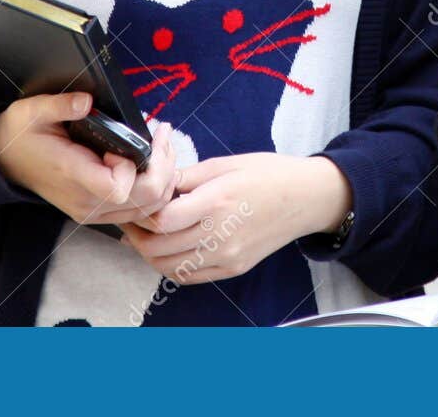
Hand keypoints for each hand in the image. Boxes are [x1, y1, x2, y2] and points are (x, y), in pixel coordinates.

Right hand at [0, 91, 178, 225]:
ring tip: (161, 145)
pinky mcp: (100, 213)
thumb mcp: (34, 111)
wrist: (6, 162)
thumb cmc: (22, 134)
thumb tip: (86, 101)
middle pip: (146, 200)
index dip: (131, 164)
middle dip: (163, 166)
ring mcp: (94, 212)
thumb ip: (61, 106)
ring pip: (150, 209)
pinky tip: (151, 161)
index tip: (124, 142)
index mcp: (72, 175)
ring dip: (165, 177)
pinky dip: (156, 188)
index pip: (118, 187)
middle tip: (161, 134)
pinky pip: (141, 211)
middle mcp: (86, 203)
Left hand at [118, 153, 351, 284]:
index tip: (135, 204)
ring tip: (144, 236)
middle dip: (137, 236)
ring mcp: (228, 255)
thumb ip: (187, 176)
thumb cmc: (268, 173)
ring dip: (150, 254)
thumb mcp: (225, 163)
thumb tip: (156, 185)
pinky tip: (166, 250)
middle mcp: (221, 233)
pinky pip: (190, 276)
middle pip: (161, 248)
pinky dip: (170, 266)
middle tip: (131, 221)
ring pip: (170, 267)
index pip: (164, 220)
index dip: (142, 215)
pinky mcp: (233, 268)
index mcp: (218, 201)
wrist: (306, 198)